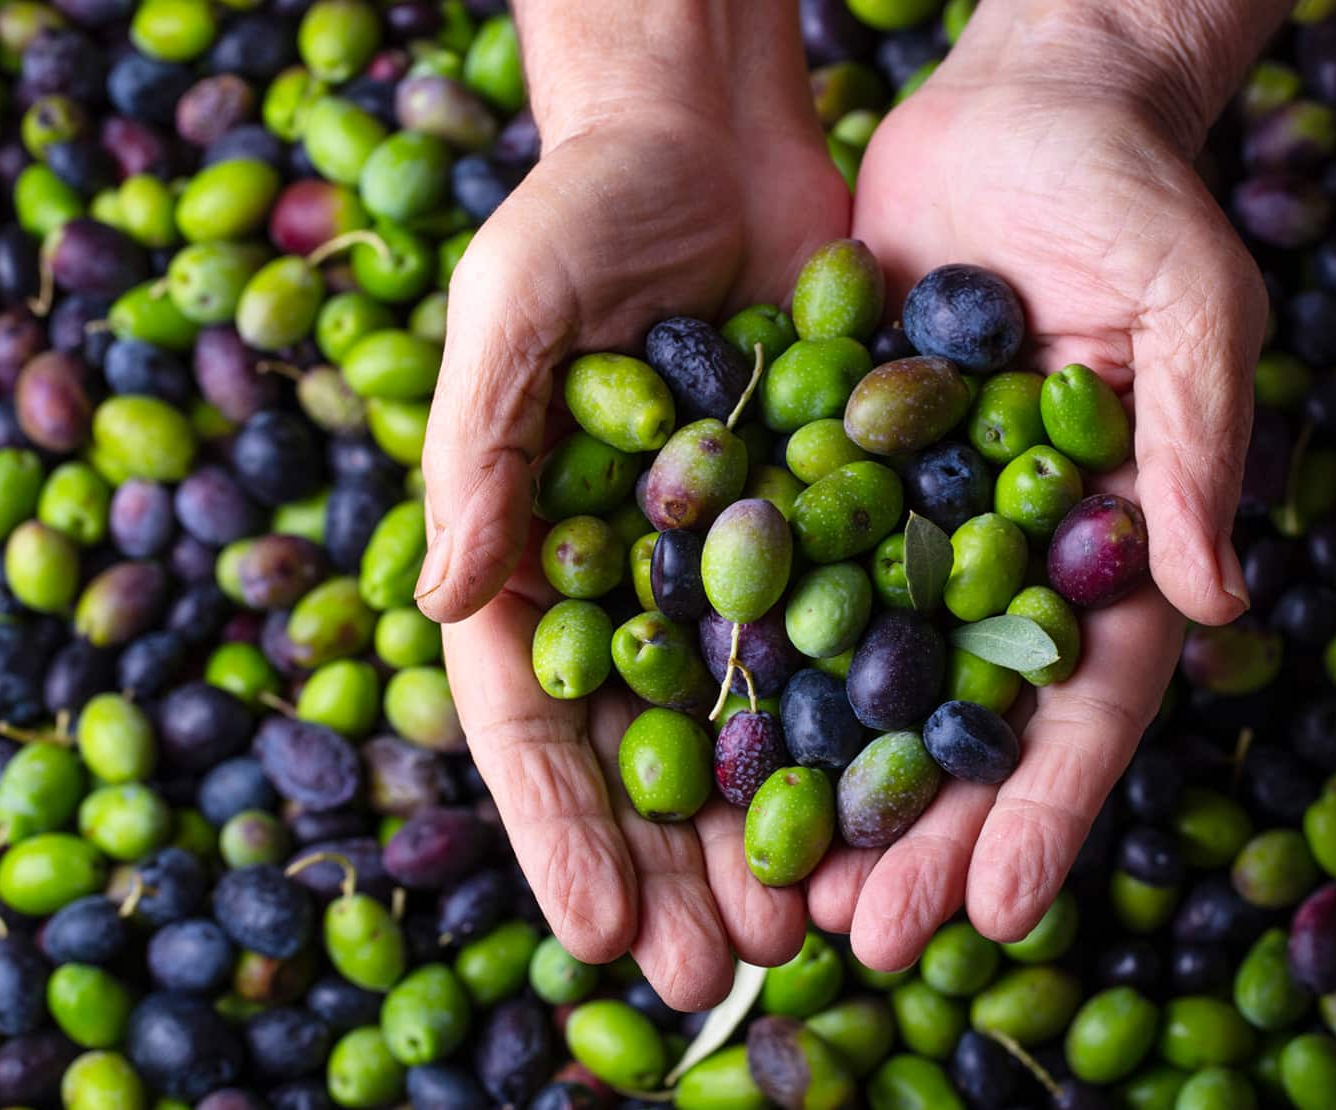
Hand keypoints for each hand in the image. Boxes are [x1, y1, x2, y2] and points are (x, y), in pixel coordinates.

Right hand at [414, 4, 849, 1008]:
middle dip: (675, 869)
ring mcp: (722, 563)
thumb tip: (449, 600)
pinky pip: (836, 641)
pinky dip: (854, 728)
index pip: (531, 717)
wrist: (711, 135)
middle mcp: (624, 580)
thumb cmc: (582, 209)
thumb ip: (480, 449)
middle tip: (722, 972)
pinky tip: (886, 808)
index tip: (602, 931)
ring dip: (770, 833)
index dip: (561, 830)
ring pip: (743, 724)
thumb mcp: (512, 309)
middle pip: (643, 752)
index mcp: (531, 551)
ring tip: (805, 934)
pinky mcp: (818, 525)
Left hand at [805, 2, 1274, 969]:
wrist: (1022, 108)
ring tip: (774, 885)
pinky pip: (786, 575)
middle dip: (917, 836)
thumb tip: (1217, 598)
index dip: (1048, 812)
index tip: (995, 910)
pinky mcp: (829, 470)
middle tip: (858, 940)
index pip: (1084, 707)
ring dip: (822, 785)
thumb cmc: (1134, 198)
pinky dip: (751, 659)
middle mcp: (1003, 560)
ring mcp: (911, 525)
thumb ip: (1195, 450)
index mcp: (1107, 551)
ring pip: (865, 679)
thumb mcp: (1191, 310)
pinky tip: (702, 735)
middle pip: (962, 725)